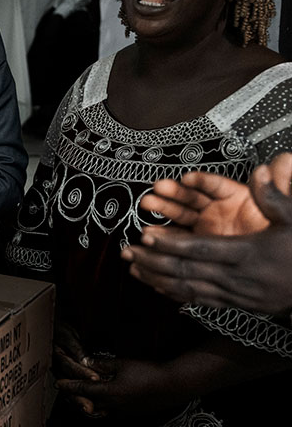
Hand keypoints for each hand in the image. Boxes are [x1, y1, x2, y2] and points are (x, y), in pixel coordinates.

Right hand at [51, 322, 101, 414]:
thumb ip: (76, 349)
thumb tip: (84, 360)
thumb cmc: (59, 332)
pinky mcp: (67, 381)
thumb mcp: (68, 336)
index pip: (70, 366)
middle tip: (89, 408)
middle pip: (67, 386)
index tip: (95, 379)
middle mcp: (57, 369)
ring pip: (69, 393)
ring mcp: (61, 376)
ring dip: (81, 403)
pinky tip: (94, 410)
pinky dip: (82, 401)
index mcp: (56, 356)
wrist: (52, 333)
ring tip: (93, 412)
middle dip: (79, 398)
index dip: (82, 373)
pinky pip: (73, 393)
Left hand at [56, 357, 179, 415]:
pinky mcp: (132, 412)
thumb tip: (86, 362)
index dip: (69, 386)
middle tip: (67, 390)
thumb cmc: (149, 372)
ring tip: (81, 395)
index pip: (83, 390)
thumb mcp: (123, 364)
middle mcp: (115, 405)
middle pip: (87, 404)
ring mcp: (124, 411)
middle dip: (75, 398)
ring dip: (88, 403)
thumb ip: (102, 364)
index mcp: (110, 393)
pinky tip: (102, 397)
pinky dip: (102, 405)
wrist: (174, 385)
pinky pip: (112, 411)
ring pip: (99, 410)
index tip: (58, 383)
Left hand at [124, 155, 291, 313]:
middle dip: (154, 261)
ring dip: (158, 278)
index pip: (201, 249)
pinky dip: (176, 294)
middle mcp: (238, 277)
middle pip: (187, 270)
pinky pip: (200, 300)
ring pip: (189, 289)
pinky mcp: (237, 305)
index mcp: (248, 253)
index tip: (146, 235)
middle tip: (126, 251)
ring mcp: (236, 294)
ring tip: (133, 267)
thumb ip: (275, 197)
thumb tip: (261, 171)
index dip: (172, 243)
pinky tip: (157, 286)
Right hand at [139, 153, 291, 234]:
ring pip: (179, 214)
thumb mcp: (281, 210)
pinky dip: (163, 235)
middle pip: (191, 196)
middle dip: (173, 191)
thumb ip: (278, 186)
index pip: (215, 184)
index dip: (200, 180)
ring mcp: (204, 226)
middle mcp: (216, 210)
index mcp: (234, 197)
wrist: (273, 266)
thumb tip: (286, 160)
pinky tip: (152, 231)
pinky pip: (177, 238)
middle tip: (160, 187)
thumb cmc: (276, 234)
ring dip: (162, 207)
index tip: (189, 178)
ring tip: (148, 203)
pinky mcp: (196, 243)